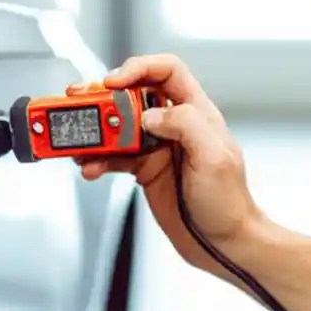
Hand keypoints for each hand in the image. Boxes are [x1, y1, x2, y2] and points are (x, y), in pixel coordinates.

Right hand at [71, 54, 265, 274]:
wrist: (223, 243)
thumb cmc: (229, 202)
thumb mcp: (215, 158)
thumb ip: (184, 125)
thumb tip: (150, 114)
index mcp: (197, 112)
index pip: (167, 71)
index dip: (138, 67)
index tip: (113, 81)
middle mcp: (175, 125)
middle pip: (134, 95)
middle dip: (106, 98)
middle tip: (85, 105)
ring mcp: (158, 147)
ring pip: (119, 126)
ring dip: (97, 131)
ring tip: (80, 141)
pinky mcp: (145, 169)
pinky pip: (114, 156)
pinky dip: (98, 160)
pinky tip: (90, 167)